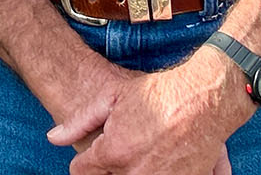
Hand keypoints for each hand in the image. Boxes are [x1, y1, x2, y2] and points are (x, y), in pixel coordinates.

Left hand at [51, 47, 254, 173]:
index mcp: (113, 154)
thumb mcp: (113, 97)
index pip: (81, 172)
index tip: (98, 152)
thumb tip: (54, 138)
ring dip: (133, 171)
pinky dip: (159, 173)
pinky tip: (163, 161)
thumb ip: (80, 121)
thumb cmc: (160, 93)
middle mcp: (135, 174)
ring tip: (144, 154)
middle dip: (110, 169)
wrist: (206, 97)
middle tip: (125, 150)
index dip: (86, 161)